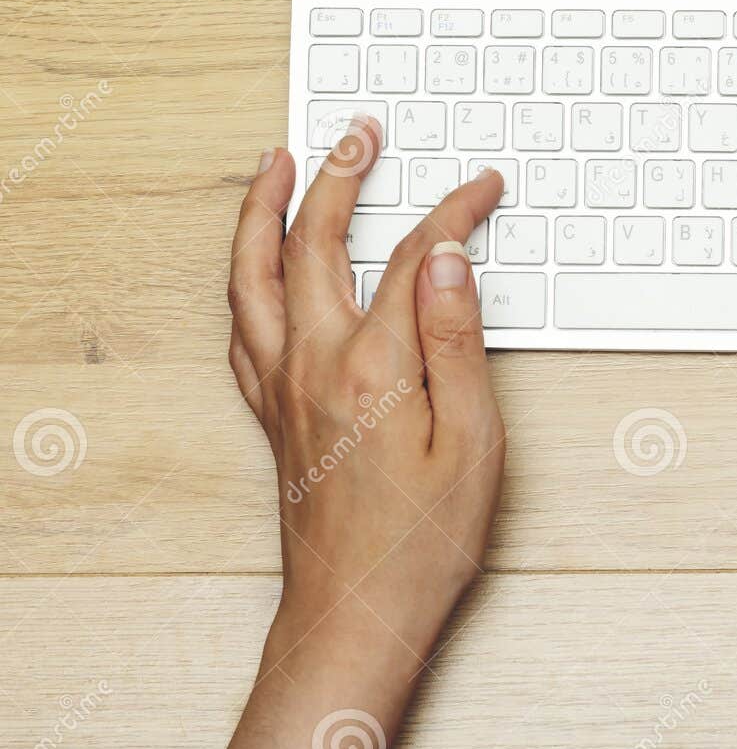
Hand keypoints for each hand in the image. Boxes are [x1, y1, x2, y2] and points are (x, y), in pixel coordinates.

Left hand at [216, 117, 506, 748]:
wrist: (356, 614)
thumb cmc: (420, 543)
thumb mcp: (472, 443)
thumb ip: (456, 341)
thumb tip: (446, 260)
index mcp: (371, 366)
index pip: (411, 258)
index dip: (451, 212)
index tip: (481, 188)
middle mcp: (313, 366)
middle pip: (311, 243)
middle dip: (340, 177)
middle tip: (362, 135)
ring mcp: (283, 388)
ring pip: (252, 275)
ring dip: (263, 210)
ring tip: (277, 165)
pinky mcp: (272, 414)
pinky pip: (242, 325)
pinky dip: (245, 277)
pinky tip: (256, 269)